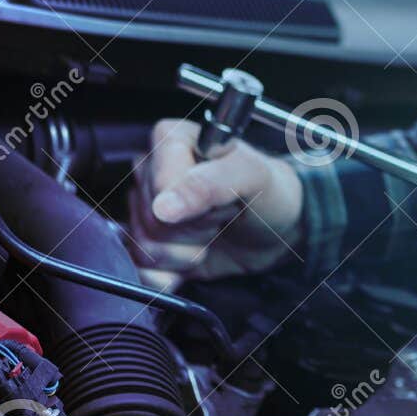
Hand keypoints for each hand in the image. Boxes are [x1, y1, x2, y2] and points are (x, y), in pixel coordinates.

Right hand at [139, 119, 302, 277]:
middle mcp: (150, 171)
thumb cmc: (267, 191)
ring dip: (186, 253)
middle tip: (222, 215)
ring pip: (144, 247)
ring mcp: (145, 209)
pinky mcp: (147, 244)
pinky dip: (171, 275)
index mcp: (170, 140)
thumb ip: (211, 183)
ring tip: (211, 233)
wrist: (276, 230)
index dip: (196, 202)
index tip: (225, 197)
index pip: (160, 186)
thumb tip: (163, 206)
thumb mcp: (253, 176)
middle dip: (194, 228)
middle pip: (151, 219)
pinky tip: (192, 261)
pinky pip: (140, 272)